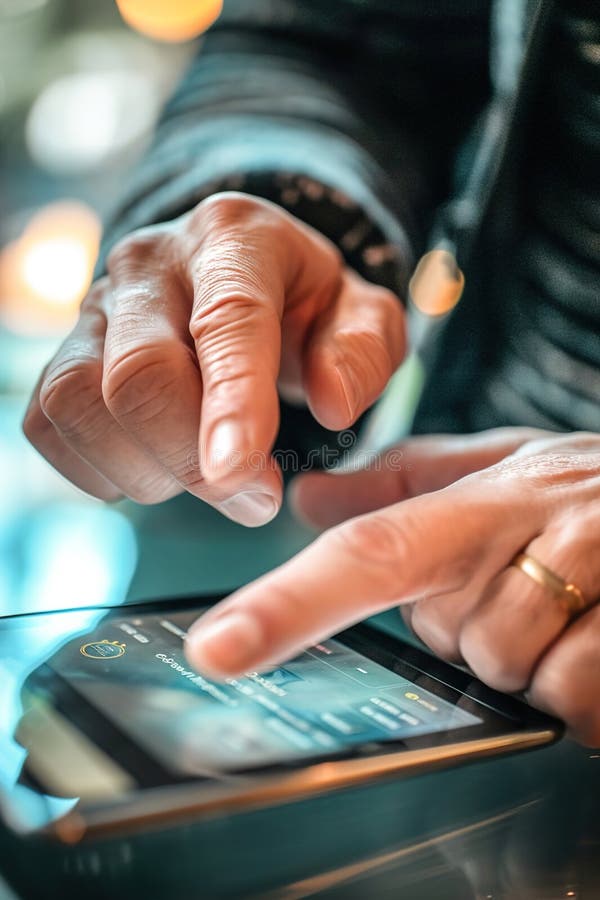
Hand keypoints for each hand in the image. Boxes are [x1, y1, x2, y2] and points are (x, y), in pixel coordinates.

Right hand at [23, 193, 404, 524]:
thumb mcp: (361, 313)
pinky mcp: (61, 352)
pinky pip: (50, 423)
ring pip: (80, 403)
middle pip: (138, 374)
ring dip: (145, 470)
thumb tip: (334, 406)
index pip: (227, 320)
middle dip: (191, 460)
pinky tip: (154, 466)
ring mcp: (94, 307)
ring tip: (204, 478)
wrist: (231, 276)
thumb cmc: (302, 302)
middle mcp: (150, 264)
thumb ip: (363, 351)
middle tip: (255, 497)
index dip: (232, 404)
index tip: (243, 477)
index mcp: (235, 238)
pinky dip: (98, 469)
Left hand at [185, 428, 599, 744]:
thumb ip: (403, 483)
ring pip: (510, 669)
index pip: (372, 551)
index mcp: (486, 494)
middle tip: (524, 581)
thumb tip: (307, 499)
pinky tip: (598, 630)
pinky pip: (574, 697)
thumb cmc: (591, 490)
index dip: (290, 602)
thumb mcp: (501, 466)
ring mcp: (595, 574)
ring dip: (531, 654)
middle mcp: (537, 526)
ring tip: (569, 602)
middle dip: (474, 625)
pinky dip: (580, 685)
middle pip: (448, 635)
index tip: (222, 648)